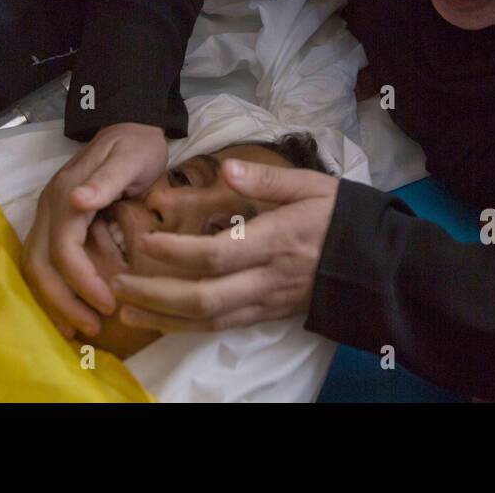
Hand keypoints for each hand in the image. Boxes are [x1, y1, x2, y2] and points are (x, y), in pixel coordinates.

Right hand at [22, 122, 166, 337]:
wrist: (131, 125)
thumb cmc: (136, 145)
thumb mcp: (130, 158)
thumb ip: (105, 180)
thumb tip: (76, 200)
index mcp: (66, 195)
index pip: (64, 250)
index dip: (82, 282)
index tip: (109, 305)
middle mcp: (50, 207)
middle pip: (40, 264)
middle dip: (63, 301)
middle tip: (94, 328)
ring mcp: (49, 215)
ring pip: (36, 266)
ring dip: (54, 301)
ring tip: (80, 329)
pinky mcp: (56, 223)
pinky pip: (44, 261)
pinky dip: (54, 289)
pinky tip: (71, 311)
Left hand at [111, 159, 339, 332]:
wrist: (375, 263)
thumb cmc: (340, 217)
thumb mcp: (311, 185)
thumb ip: (267, 179)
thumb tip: (226, 166)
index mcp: (277, 241)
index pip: (217, 254)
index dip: (177, 252)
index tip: (147, 240)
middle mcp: (268, 279)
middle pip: (205, 297)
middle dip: (157, 292)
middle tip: (118, 280)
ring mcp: (267, 302)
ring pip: (209, 320)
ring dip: (163, 316)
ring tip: (126, 306)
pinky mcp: (268, 315)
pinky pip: (222, 328)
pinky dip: (186, 327)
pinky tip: (160, 320)